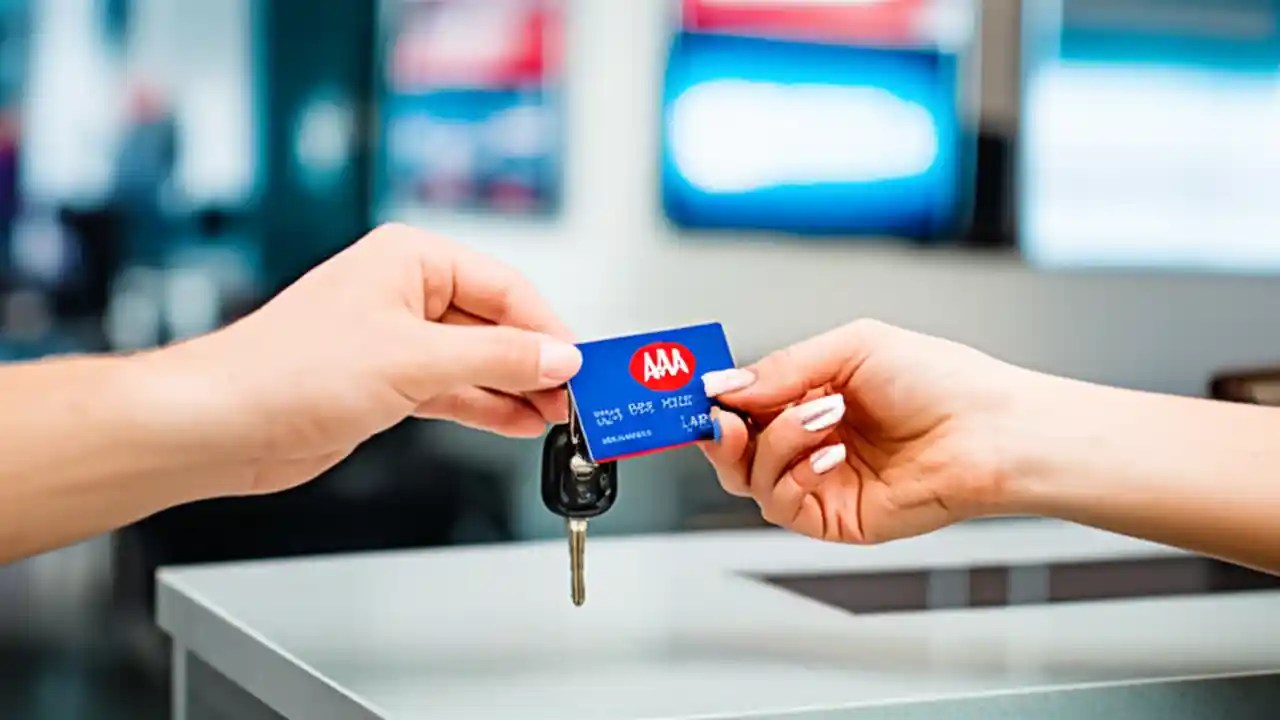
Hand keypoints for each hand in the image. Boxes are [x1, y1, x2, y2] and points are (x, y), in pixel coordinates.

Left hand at [155, 224, 580, 494]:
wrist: (223, 425)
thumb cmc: (286, 371)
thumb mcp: (414, 360)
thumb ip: (498, 359)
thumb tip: (558, 358)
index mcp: (410, 259)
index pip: (505, 287)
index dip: (548, 328)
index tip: (582, 363)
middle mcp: (405, 293)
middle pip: (495, 324)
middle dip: (537, 362)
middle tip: (579, 396)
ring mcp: (397, 341)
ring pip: (478, 361)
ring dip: (518, 389)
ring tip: (560, 415)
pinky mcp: (388, 384)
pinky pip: (455, 390)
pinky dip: (488, 407)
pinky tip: (520, 421)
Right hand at [700, 320, 1041, 542]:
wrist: (992, 431)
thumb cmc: (944, 383)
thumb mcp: (851, 348)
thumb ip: (780, 368)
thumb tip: (722, 385)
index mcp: (812, 397)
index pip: (743, 404)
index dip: (714, 401)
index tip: (692, 391)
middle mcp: (811, 442)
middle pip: (733, 449)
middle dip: (720, 431)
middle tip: (719, 415)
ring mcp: (821, 482)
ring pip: (750, 477)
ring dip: (772, 442)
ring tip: (819, 414)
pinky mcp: (834, 518)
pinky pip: (782, 503)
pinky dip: (794, 472)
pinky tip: (828, 450)